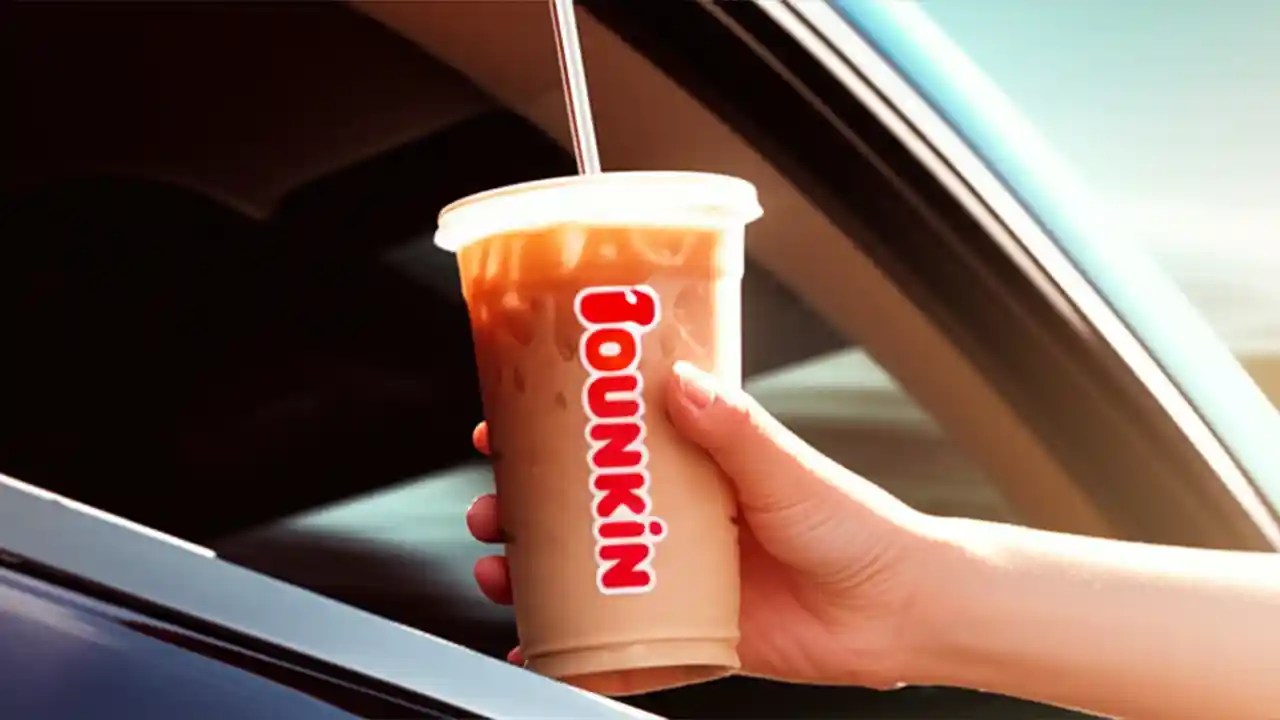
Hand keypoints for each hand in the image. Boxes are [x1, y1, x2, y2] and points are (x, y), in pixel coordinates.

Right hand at [466, 361, 939, 687]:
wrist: (898, 612)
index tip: (505, 424)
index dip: (552, 432)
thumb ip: (736, 427)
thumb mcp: (788, 468)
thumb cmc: (857, 528)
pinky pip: (617, 642)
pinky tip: (537, 650)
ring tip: (501, 570)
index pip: (609, 439)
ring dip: (533, 571)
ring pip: (585, 571)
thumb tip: (680, 382)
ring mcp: (678, 575)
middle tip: (493, 506)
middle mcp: (678, 515)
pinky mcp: (689, 631)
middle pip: (578, 507)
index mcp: (698, 462)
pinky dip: (573, 651)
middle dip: (523, 507)